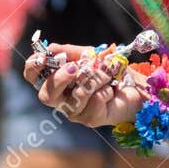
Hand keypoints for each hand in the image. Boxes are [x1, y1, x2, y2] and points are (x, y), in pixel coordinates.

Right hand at [24, 44, 146, 128]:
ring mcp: (75, 112)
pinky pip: (93, 102)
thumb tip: (51, 48)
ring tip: (108, 74)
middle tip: (76, 68)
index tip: (42, 57)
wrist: (136, 86)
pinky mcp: (91, 119)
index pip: (34, 77)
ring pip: (76, 96)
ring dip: (95, 80)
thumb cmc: (109, 71)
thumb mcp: (90, 55)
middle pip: (46, 96)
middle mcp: (62, 99)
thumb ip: (70, 52)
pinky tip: (112, 90)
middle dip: (60, 79)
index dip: (33, 68)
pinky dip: (105, 90)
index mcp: (57, 81)